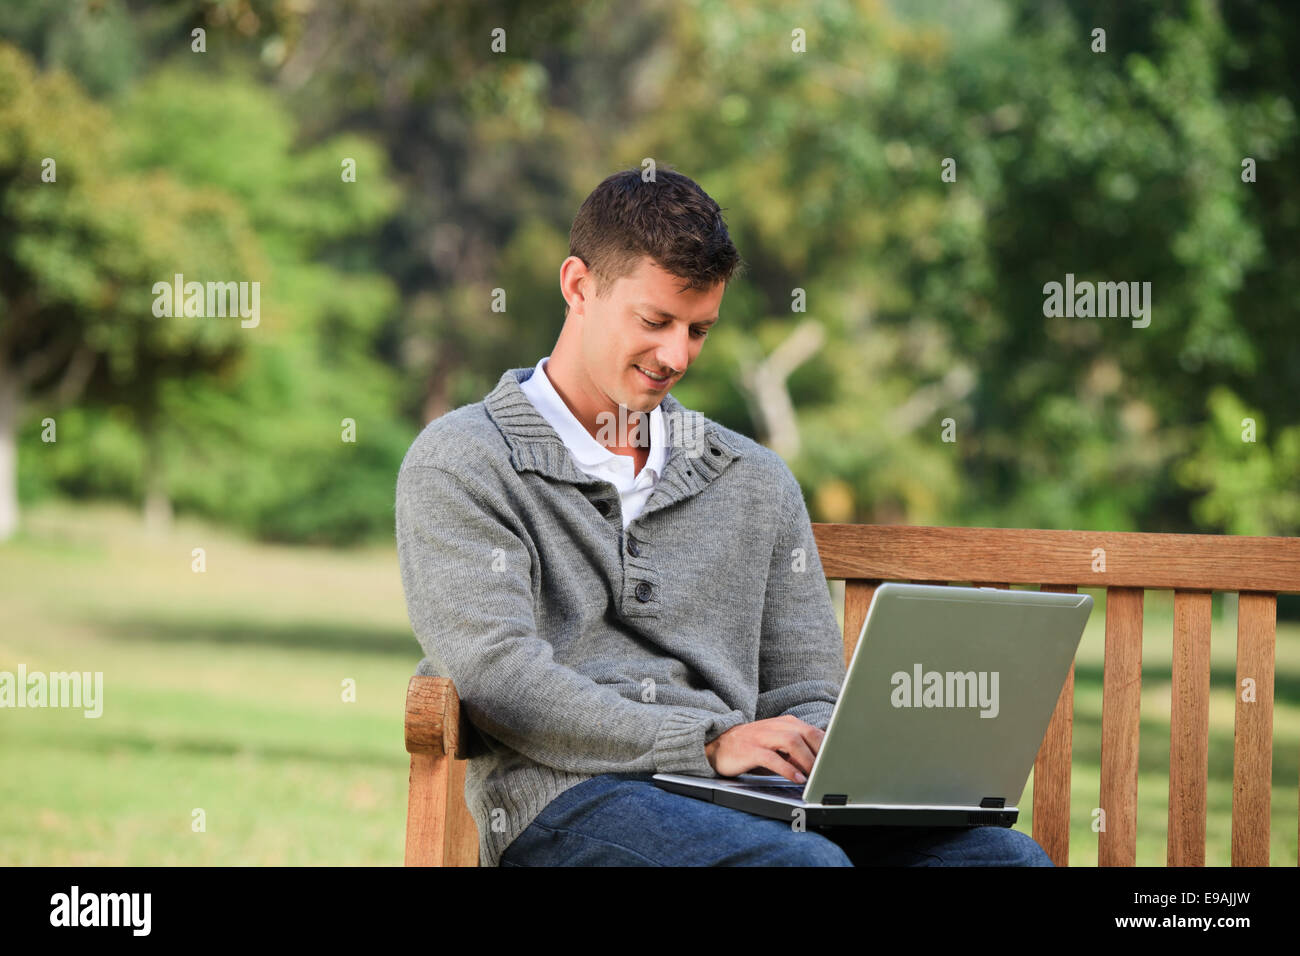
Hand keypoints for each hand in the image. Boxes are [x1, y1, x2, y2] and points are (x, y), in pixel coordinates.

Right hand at [703, 715, 824, 782]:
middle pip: (806, 733)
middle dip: (821, 752)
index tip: (837, 762)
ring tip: (814, 776)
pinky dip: (787, 768)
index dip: (828, 747)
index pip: (813, 731)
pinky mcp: (750, 750)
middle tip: (828, 770)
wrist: (717, 745)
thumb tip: (820, 763)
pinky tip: (796, 778)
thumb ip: (797, 750)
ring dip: (806, 760)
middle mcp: (775, 726)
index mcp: (785, 723)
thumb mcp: (777, 745)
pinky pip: (772, 757)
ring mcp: (762, 737)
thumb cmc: (751, 747)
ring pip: (792, 742)